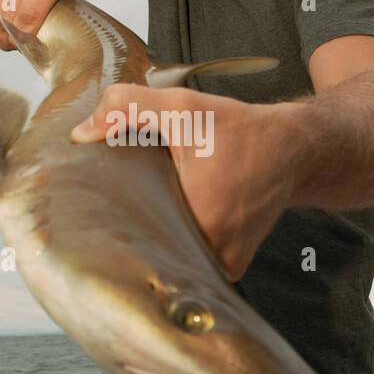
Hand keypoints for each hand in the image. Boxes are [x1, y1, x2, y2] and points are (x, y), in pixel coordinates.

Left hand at [70, 83, 291, 279]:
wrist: (293, 150)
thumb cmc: (241, 131)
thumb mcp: (184, 108)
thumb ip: (129, 108)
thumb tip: (81, 133)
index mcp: (204, 223)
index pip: (140, 241)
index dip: (112, 227)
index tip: (95, 215)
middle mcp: (218, 255)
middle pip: (154, 255)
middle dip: (130, 233)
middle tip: (106, 213)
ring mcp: (226, 266)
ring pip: (173, 262)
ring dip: (155, 241)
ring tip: (137, 217)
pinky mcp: (231, 266)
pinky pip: (191, 264)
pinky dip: (176, 245)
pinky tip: (166, 222)